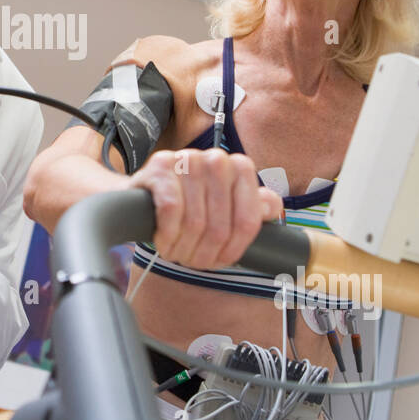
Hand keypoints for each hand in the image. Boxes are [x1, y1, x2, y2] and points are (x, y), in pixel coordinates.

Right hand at [128, 149, 283, 269]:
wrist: (148, 190)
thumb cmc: (193, 202)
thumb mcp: (227, 205)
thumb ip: (255, 207)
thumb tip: (270, 210)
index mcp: (241, 168)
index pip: (247, 223)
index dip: (233, 250)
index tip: (219, 261)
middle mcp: (217, 159)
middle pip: (220, 227)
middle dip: (204, 253)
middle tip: (191, 261)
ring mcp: (188, 158)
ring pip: (195, 222)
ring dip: (183, 248)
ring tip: (176, 253)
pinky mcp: (160, 165)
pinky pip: (171, 209)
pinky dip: (167, 234)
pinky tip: (164, 242)